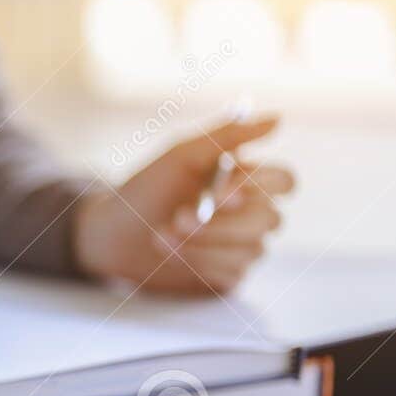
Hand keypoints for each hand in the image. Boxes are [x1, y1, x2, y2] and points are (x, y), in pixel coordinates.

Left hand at [72, 115, 294, 294]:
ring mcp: (242, 247)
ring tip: (160, 235)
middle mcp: (251, 214)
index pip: (284, 181)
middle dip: (219, 223)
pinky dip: (199, 263)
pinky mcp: (227, 275)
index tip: (220, 195)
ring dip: (202, 243)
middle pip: (268, 220)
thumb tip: (276, 120)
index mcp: (245, 180)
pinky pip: (234, 274)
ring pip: (251, 250)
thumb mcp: (181, 155)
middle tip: (177, 217)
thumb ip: (226, 136)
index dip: (260, 189)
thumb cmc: (146, 189)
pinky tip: (170, 254)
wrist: (112, 233)